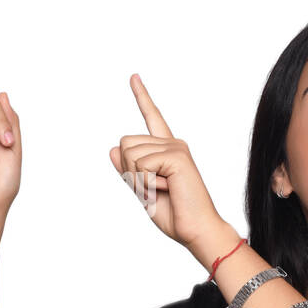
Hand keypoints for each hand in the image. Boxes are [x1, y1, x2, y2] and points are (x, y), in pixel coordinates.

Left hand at [109, 73, 225, 250]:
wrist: (196, 230)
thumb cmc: (175, 214)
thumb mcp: (143, 191)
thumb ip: (128, 171)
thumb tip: (112, 149)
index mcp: (166, 150)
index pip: (152, 117)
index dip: (142, 96)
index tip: (133, 77)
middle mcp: (172, 143)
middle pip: (125, 144)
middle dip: (128, 171)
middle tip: (153, 189)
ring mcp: (176, 148)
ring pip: (129, 153)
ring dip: (138, 179)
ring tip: (162, 190)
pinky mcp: (177, 156)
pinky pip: (141, 164)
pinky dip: (147, 182)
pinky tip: (168, 189)